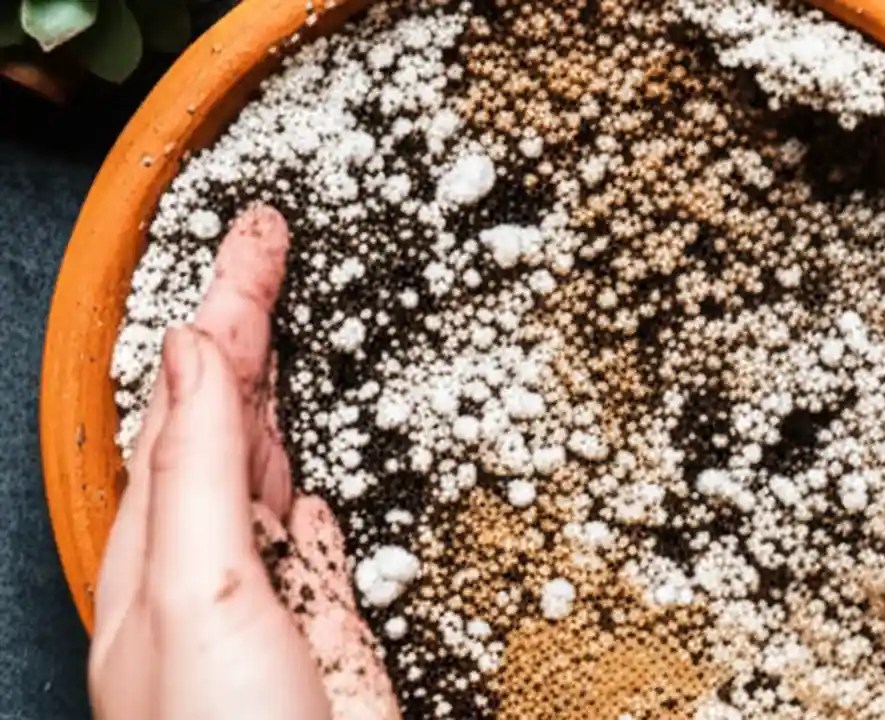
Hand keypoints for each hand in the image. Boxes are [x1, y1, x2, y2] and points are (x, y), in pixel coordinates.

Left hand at [89, 207, 399, 719]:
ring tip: (277, 324)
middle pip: (227, 413)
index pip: (192, 389)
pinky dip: (307, 489)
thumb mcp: (198, 586)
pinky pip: (312, 538)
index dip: (227, 304)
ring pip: (269, 464)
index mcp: (165, 535)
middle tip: (270, 243)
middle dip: (246, 323)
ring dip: (273, 391)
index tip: (258, 231)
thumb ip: (200, 466)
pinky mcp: (329, 631)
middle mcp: (212, 556)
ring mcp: (272, 593)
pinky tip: (306, 475)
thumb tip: (199, 347)